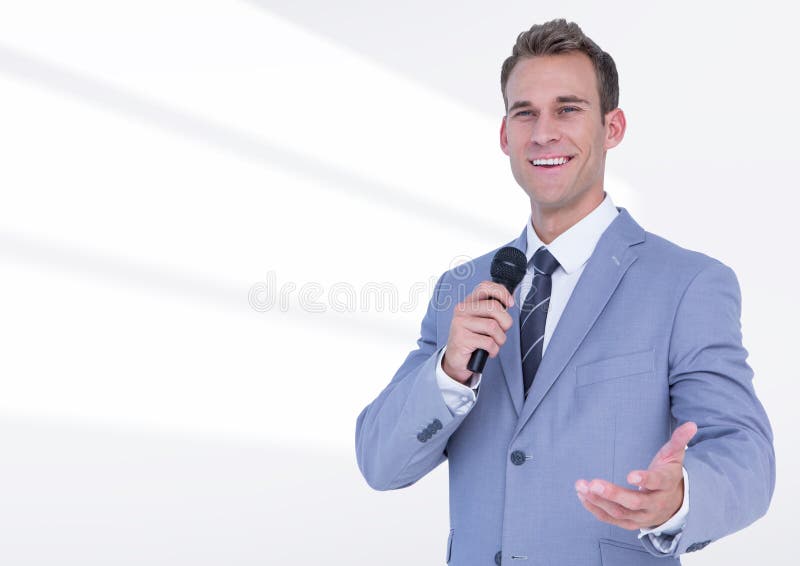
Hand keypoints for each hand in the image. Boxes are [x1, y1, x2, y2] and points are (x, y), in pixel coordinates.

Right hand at [442, 281, 513, 383]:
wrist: (457, 359)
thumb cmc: (473, 339)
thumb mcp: (482, 321)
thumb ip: (493, 311)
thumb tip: (509, 301)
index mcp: (468, 303)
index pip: (485, 287)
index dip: (501, 292)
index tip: (510, 303)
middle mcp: (462, 310)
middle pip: (494, 307)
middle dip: (505, 322)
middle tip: (503, 331)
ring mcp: (460, 323)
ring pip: (493, 326)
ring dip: (500, 339)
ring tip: (495, 343)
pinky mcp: (461, 338)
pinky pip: (488, 342)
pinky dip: (494, 350)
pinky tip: (489, 352)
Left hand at [574, 421, 697, 529]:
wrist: (674, 505)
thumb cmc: (668, 474)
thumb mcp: (674, 456)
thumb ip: (679, 441)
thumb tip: (691, 425)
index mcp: (666, 484)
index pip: (657, 483)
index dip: (645, 479)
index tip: (630, 475)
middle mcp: (655, 503)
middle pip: (634, 502)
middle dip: (613, 494)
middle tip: (594, 483)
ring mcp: (642, 516)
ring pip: (620, 512)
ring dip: (599, 500)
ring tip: (582, 486)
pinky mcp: (630, 522)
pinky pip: (611, 519)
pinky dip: (595, 508)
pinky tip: (582, 495)